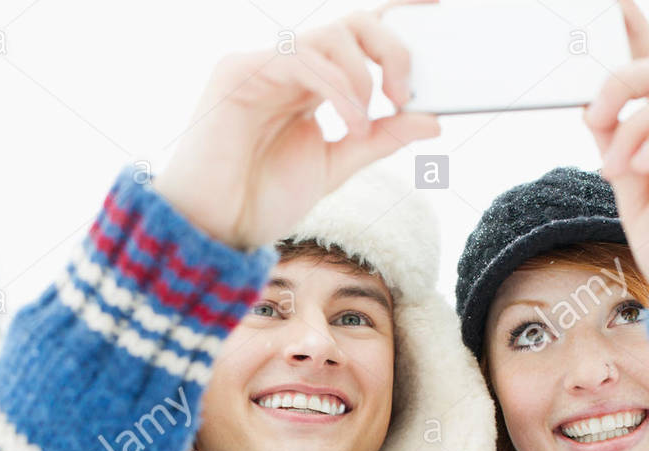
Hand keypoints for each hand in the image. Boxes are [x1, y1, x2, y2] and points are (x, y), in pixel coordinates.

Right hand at [154, 4, 440, 249]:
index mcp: (314, 85)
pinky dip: (335, 86)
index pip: (361, 36)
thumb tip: (433, 117)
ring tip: (366, 123)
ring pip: (329, 34)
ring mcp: (263, 66)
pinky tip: (351, 120)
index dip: (398, 17)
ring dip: (362, 75)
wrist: (211, 229)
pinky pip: (299, 58)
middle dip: (392, 51)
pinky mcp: (237, 72)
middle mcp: (291, 69)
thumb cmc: (260, 200)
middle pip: (353, 25)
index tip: (437, 7)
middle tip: (405, 94)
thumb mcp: (335, 168)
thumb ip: (380, 139)